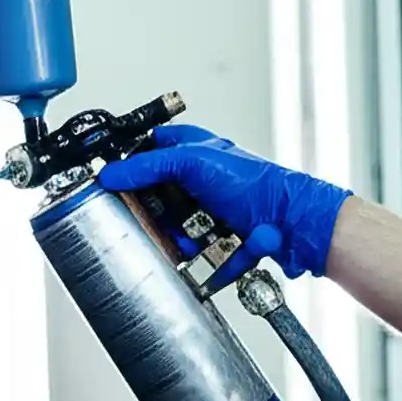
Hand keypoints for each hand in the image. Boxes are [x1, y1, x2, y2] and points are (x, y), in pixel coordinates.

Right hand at [98, 125, 351, 288]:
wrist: (291, 224)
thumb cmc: (255, 185)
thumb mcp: (192, 162)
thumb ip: (147, 166)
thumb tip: (110, 174)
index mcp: (191, 146)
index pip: (148, 146)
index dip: (130, 161)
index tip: (112, 179)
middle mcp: (197, 175)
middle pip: (154, 191)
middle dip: (151, 208)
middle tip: (147, 215)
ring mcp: (206, 205)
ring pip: (170, 223)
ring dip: (172, 235)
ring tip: (182, 238)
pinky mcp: (214, 233)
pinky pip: (190, 247)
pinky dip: (193, 254)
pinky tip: (196, 253)